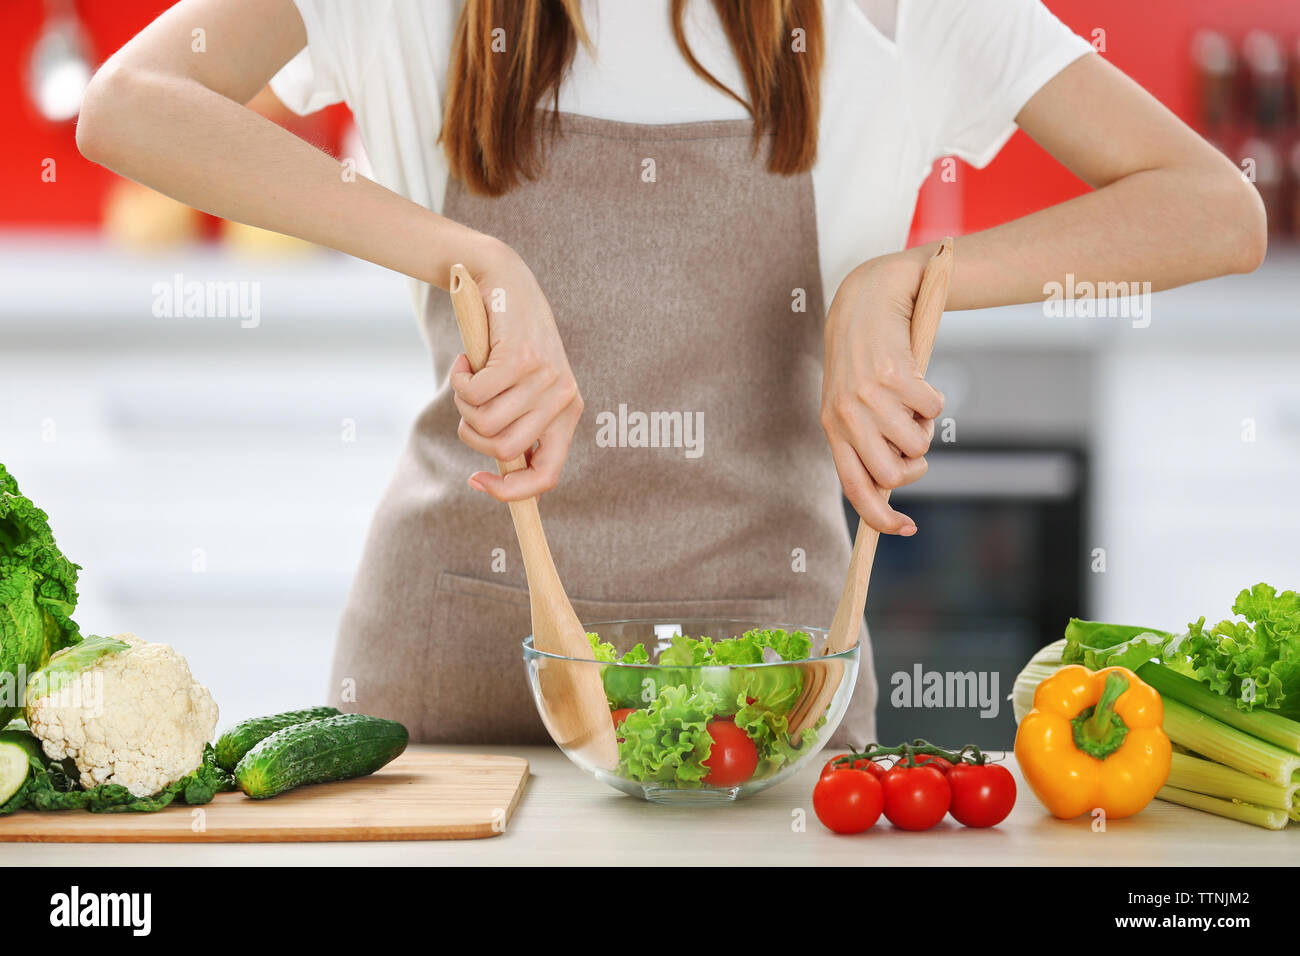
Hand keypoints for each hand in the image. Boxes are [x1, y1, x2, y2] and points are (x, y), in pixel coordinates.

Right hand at [449, 240, 582, 500]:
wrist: (506, 281)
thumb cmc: (508, 344)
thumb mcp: (522, 390)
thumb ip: (519, 428)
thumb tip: (504, 480)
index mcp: (569, 414)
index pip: (546, 476)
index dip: (510, 492)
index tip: (476, 481)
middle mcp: (563, 398)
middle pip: (502, 451)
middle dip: (472, 433)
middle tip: (469, 403)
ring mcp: (544, 378)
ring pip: (483, 422)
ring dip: (463, 402)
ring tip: (470, 376)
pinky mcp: (520, 358)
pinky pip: (474, 394)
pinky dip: (459, 379)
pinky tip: (467, 360)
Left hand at [822, 250, 944, 535]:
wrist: (867, 299)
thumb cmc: (864, 359)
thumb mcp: (852, 402)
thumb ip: (866, 441)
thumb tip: (893, 487)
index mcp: (832, 428)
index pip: (855, 488)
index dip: (879, 517)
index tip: (905, 530)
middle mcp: (846, 416)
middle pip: (893, 476)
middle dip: (916, 467)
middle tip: (915, 441)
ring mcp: (869, 396)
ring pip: (919, 444)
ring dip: (926, 428)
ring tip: (911, 402)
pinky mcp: (895, 375)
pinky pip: (934, 410)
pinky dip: (936, 399)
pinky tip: (919, 379)